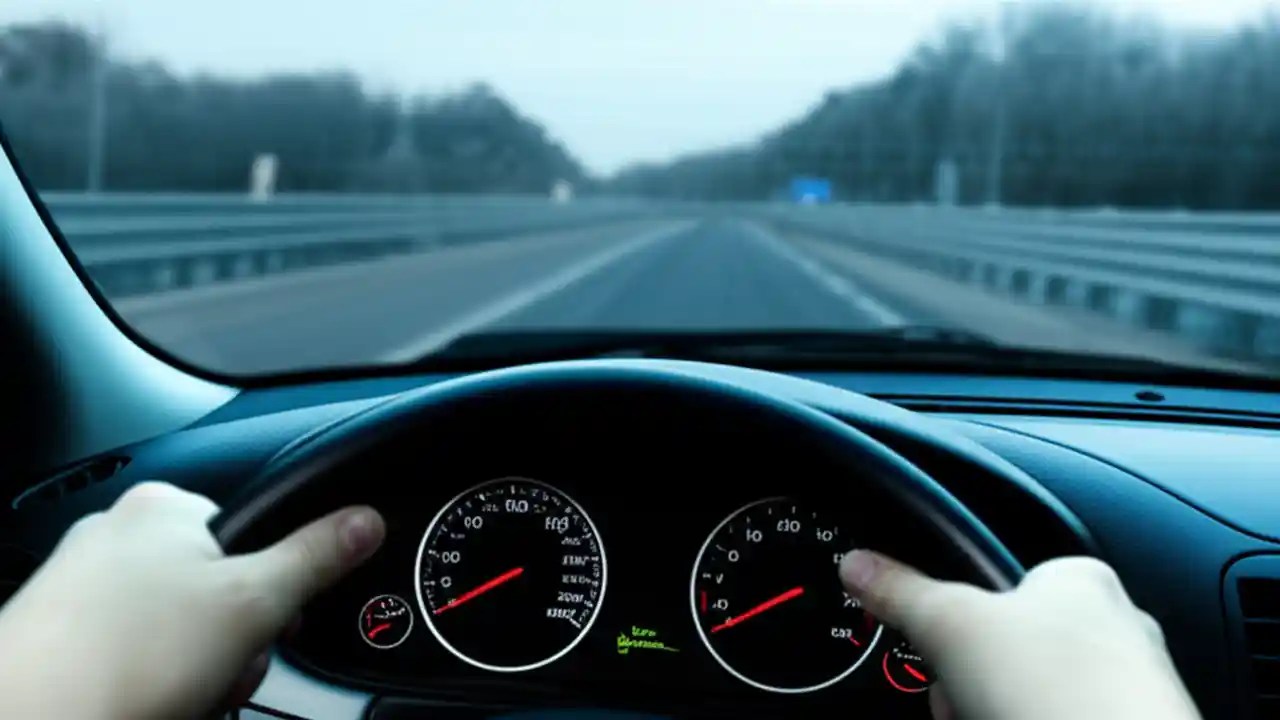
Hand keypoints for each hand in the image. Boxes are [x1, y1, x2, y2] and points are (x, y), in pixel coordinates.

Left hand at [0, 482, 384, 719]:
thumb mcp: (255, 602)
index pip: (249, 534)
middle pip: (214, 587)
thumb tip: (367, 521)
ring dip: (195, 667)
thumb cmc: (128, 660)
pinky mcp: (54, 637)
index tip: (267, 625)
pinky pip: (128, 655)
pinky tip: (145, 704)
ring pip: (174, 627)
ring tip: (179, 696)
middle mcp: (113, 534)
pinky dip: (147, 683)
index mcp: (164, 506)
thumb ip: (317, 557)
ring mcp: (77, 587)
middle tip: (222, 669)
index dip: (271, 589)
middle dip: (232, 640)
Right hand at [839, 551, 1201, 719]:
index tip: (939, 642)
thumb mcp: (951, 626)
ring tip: (990, 719)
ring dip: (995, 707)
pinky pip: (1059, 719)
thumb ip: (901, 591)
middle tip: (962, 696)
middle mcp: (1117, 627)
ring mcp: (1130, 690)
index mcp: (1079, 578)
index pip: (1001, 577)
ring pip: (1032, 692)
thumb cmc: (1061, 695)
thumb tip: (859, 566)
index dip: (960, 613)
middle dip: (973, 675)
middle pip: (1009, 644)